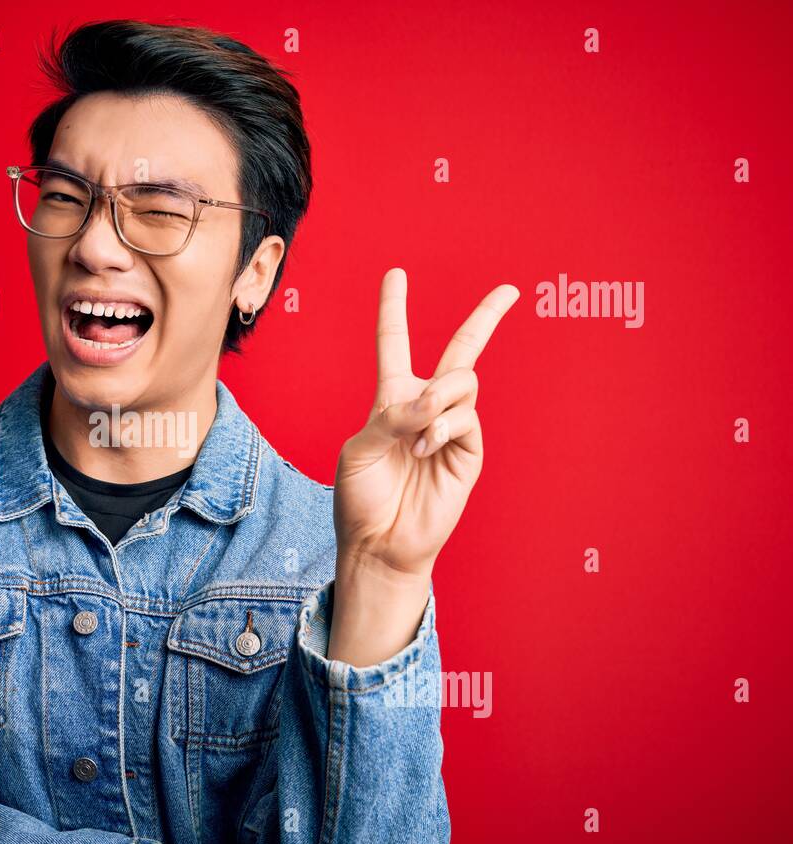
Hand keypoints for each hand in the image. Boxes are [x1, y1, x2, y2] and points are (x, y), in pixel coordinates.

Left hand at [334, 268, 518, 581]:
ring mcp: (451, 428)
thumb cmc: (362, 498)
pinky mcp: (469, 451)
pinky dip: (441, 427)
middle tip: (509, 289)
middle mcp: (425, 407)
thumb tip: (430, 400)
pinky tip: (424, 450)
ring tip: (417, 435)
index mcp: (390, 400)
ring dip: (437, 399)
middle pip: (461, 351)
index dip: (394, 309)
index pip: (393, 344)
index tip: (396, 274)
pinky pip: (465, 417)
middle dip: (487, 317)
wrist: (380, 543)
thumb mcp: (359, 450)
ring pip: (461, 382)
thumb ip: (390, 416)